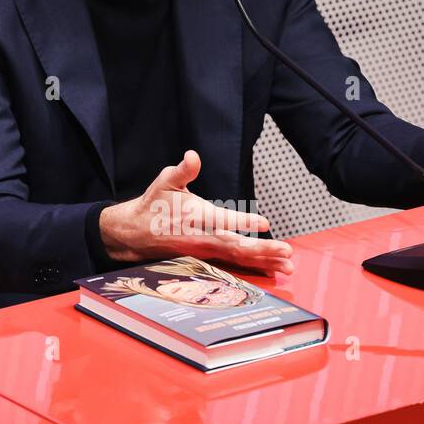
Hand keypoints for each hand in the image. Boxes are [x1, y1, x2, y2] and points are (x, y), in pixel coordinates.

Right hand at [98, 149, 294, 274]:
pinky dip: (254, 266)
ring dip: (263, 261)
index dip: (244, 222)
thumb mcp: (165, 181)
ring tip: (287, 265)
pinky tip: (272, 267)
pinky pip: (234, 264)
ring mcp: (206, 251)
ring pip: (238, 259)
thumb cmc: (155, 204)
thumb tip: (192, 156)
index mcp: (195, 216)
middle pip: (235, 246)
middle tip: (285, 251)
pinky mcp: (208, 258)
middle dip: (262, 250)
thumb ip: (182, 170)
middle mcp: (202, 238)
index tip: (265, 223)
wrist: (136, 233)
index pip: (222, 220)